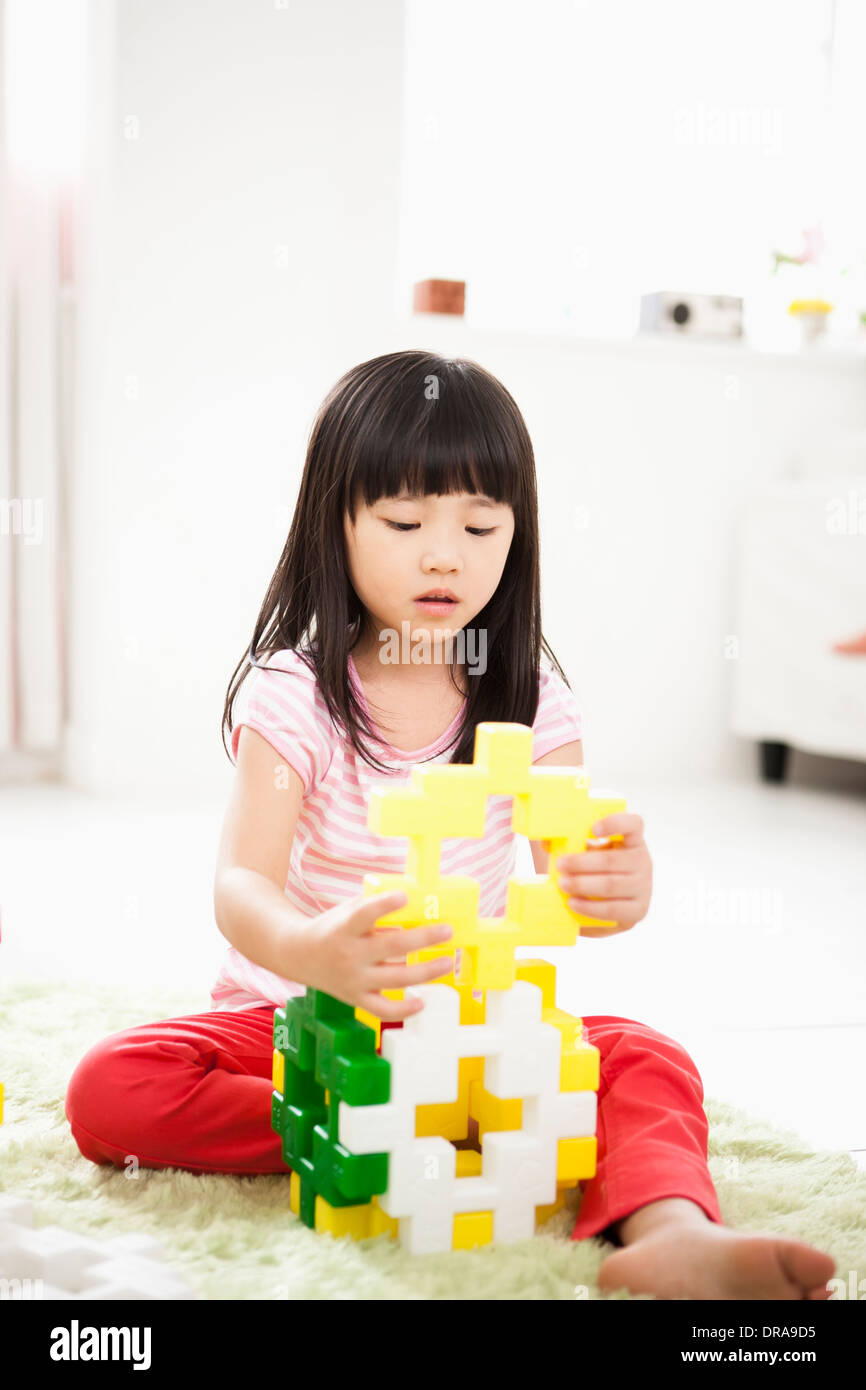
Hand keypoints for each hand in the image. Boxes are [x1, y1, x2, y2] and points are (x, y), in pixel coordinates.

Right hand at [294, 890, 455, 1020]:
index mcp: (345, 928)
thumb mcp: (347, 910)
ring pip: (395, 979)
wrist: (298, 956)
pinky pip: (383, 1009)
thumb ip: (374, 905)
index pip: (364, 914)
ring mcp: (354, 980)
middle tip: (447, 930)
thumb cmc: (332, 928)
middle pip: (391, 947)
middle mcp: (349, 955)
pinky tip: (422, 1001)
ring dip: (426, 972)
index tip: (405, 897)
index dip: (384, 905)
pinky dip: (404, 1010)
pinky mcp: (356, 998)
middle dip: (423, 938)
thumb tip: (413, 899)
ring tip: (447, 961)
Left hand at [550, 813, 651, 936]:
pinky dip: (590, 907)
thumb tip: (546, 842)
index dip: (615, 823)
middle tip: (560, 864)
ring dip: (583, 884)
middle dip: (582, 863)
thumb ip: (569, 843)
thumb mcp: (587, 853)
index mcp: (632, 840)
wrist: (609, 903)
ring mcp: (644, 886)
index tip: (592, 829)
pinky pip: (612, 908)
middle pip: (612, 860)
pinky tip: (573, 903)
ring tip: (563, 884)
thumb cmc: (595, 870)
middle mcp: (643, 860)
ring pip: (611, 885)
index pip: (634, 824)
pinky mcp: (638, 909)